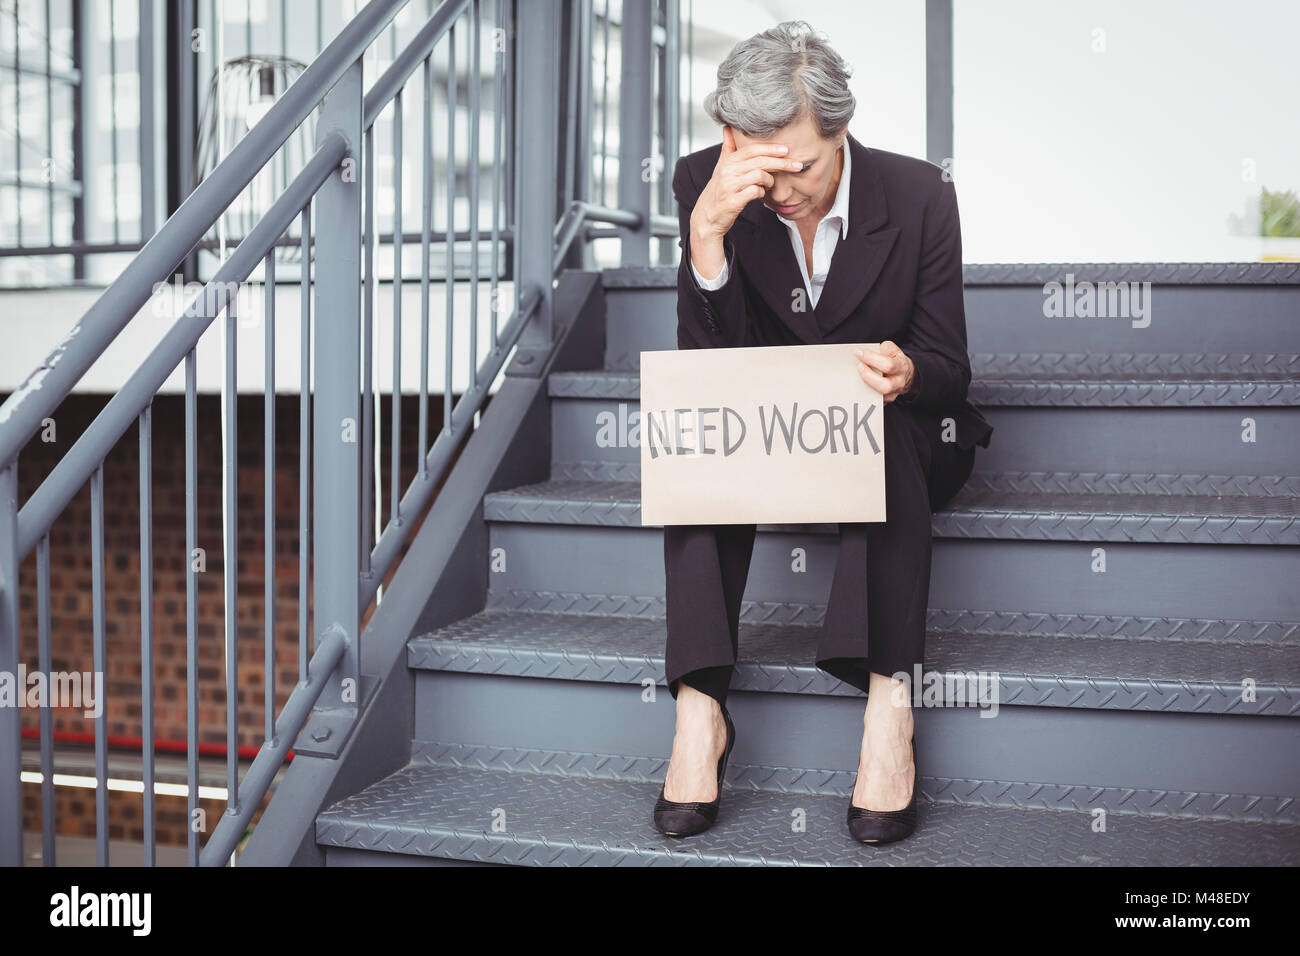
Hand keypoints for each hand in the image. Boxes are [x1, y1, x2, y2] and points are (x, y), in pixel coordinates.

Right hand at [690, 126, 803, 244]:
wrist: (707, 216)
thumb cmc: (718, 191)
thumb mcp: (721, 167)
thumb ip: (728, 148)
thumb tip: (728, 128)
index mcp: (728, 162)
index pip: (752, 150)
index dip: (771, 148)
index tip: (786, 150)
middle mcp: (728, 172)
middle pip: (759, 162)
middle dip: (781, 163)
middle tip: (796, 165)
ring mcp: (730, 187)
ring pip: (759, 176)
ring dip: (769, 181)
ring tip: (769, 185)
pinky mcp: (733, 202)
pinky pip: (755, 192)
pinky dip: (762, 193)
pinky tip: (760, 194)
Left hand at [856, 341, 915, 402]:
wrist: (906, 375)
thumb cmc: (895, 361)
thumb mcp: (893, 350)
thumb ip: (882, 349)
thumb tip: (866, 353)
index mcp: (901, 368)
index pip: (888, 365)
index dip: (871, 358)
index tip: (858, 353)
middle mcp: (898, 383)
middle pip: (885, 386)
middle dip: (868, 377)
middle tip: (858, 367)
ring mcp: (891, 395)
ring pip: (877, 397)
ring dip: (863, 388)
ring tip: (854, 377)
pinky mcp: (884, 402)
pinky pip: (872, 401)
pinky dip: (862, 395)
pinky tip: (854, 387)